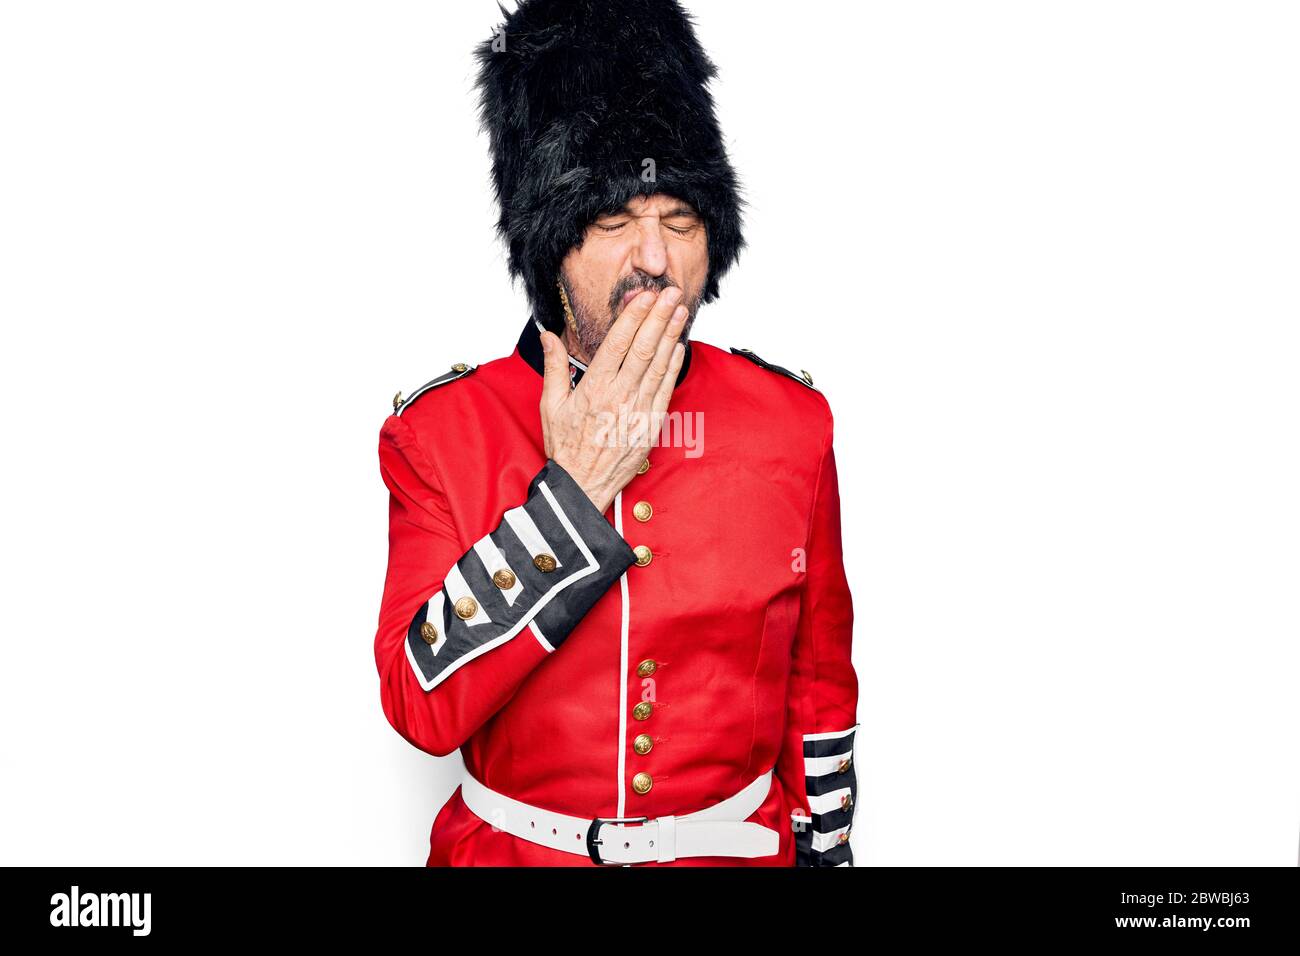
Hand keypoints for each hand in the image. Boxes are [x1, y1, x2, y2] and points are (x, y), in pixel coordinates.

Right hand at [539, 286, 688, 512]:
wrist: (583, 487)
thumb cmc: (566, 447)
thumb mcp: (551, 405)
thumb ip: (554, 366)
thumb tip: (547, 334)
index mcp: (594, 388)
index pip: (619, 343)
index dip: (635, 316)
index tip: (646, 296)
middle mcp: (619, 396)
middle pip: (645, 348)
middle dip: (660, 317)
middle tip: (672, 293)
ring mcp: (639, 411)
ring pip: (659, 365)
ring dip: (671, 335)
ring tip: (680, 311)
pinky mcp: (652, 425)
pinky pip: (666, 389)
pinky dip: (674, 366)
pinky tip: (679, 346)